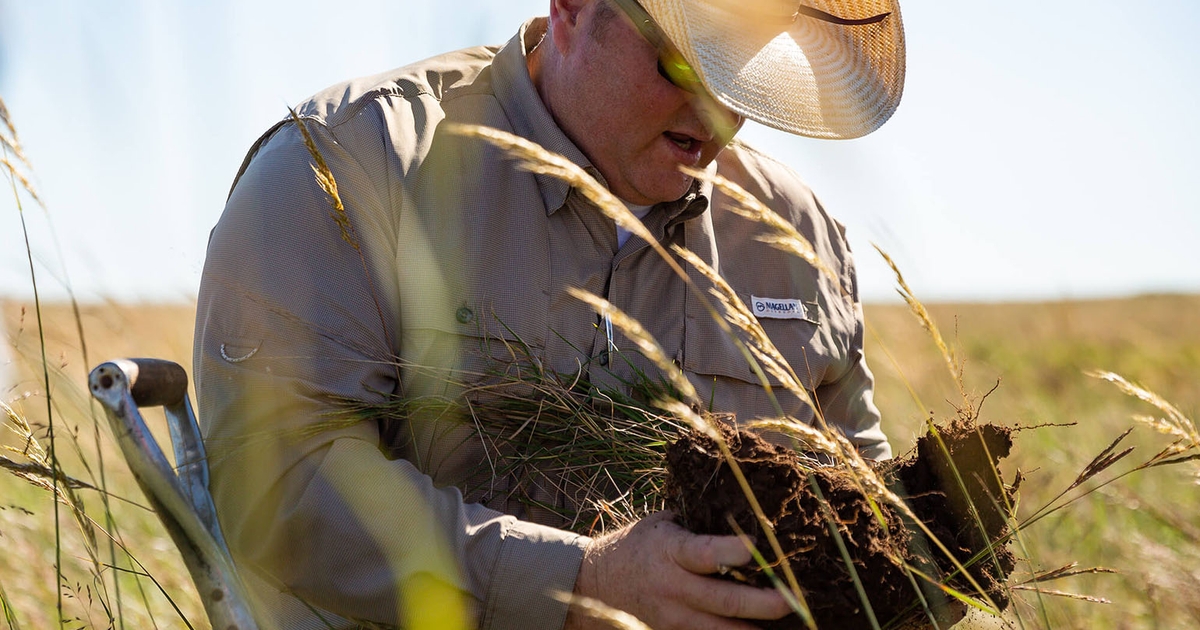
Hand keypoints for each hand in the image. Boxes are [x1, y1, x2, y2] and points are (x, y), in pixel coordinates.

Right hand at [563, 511, 791, 629]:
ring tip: (788, 623)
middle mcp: (673, 587)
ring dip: (753, 629)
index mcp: (670, 551)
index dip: (730, 552)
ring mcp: (674, 616)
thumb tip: (747, 512)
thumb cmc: (642, 544)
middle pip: (723, 600)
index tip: (756, 547)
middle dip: (761, 603)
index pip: (703, 554)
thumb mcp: (664, 524)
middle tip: (792, 601)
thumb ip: (698, 525)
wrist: (600, 582)